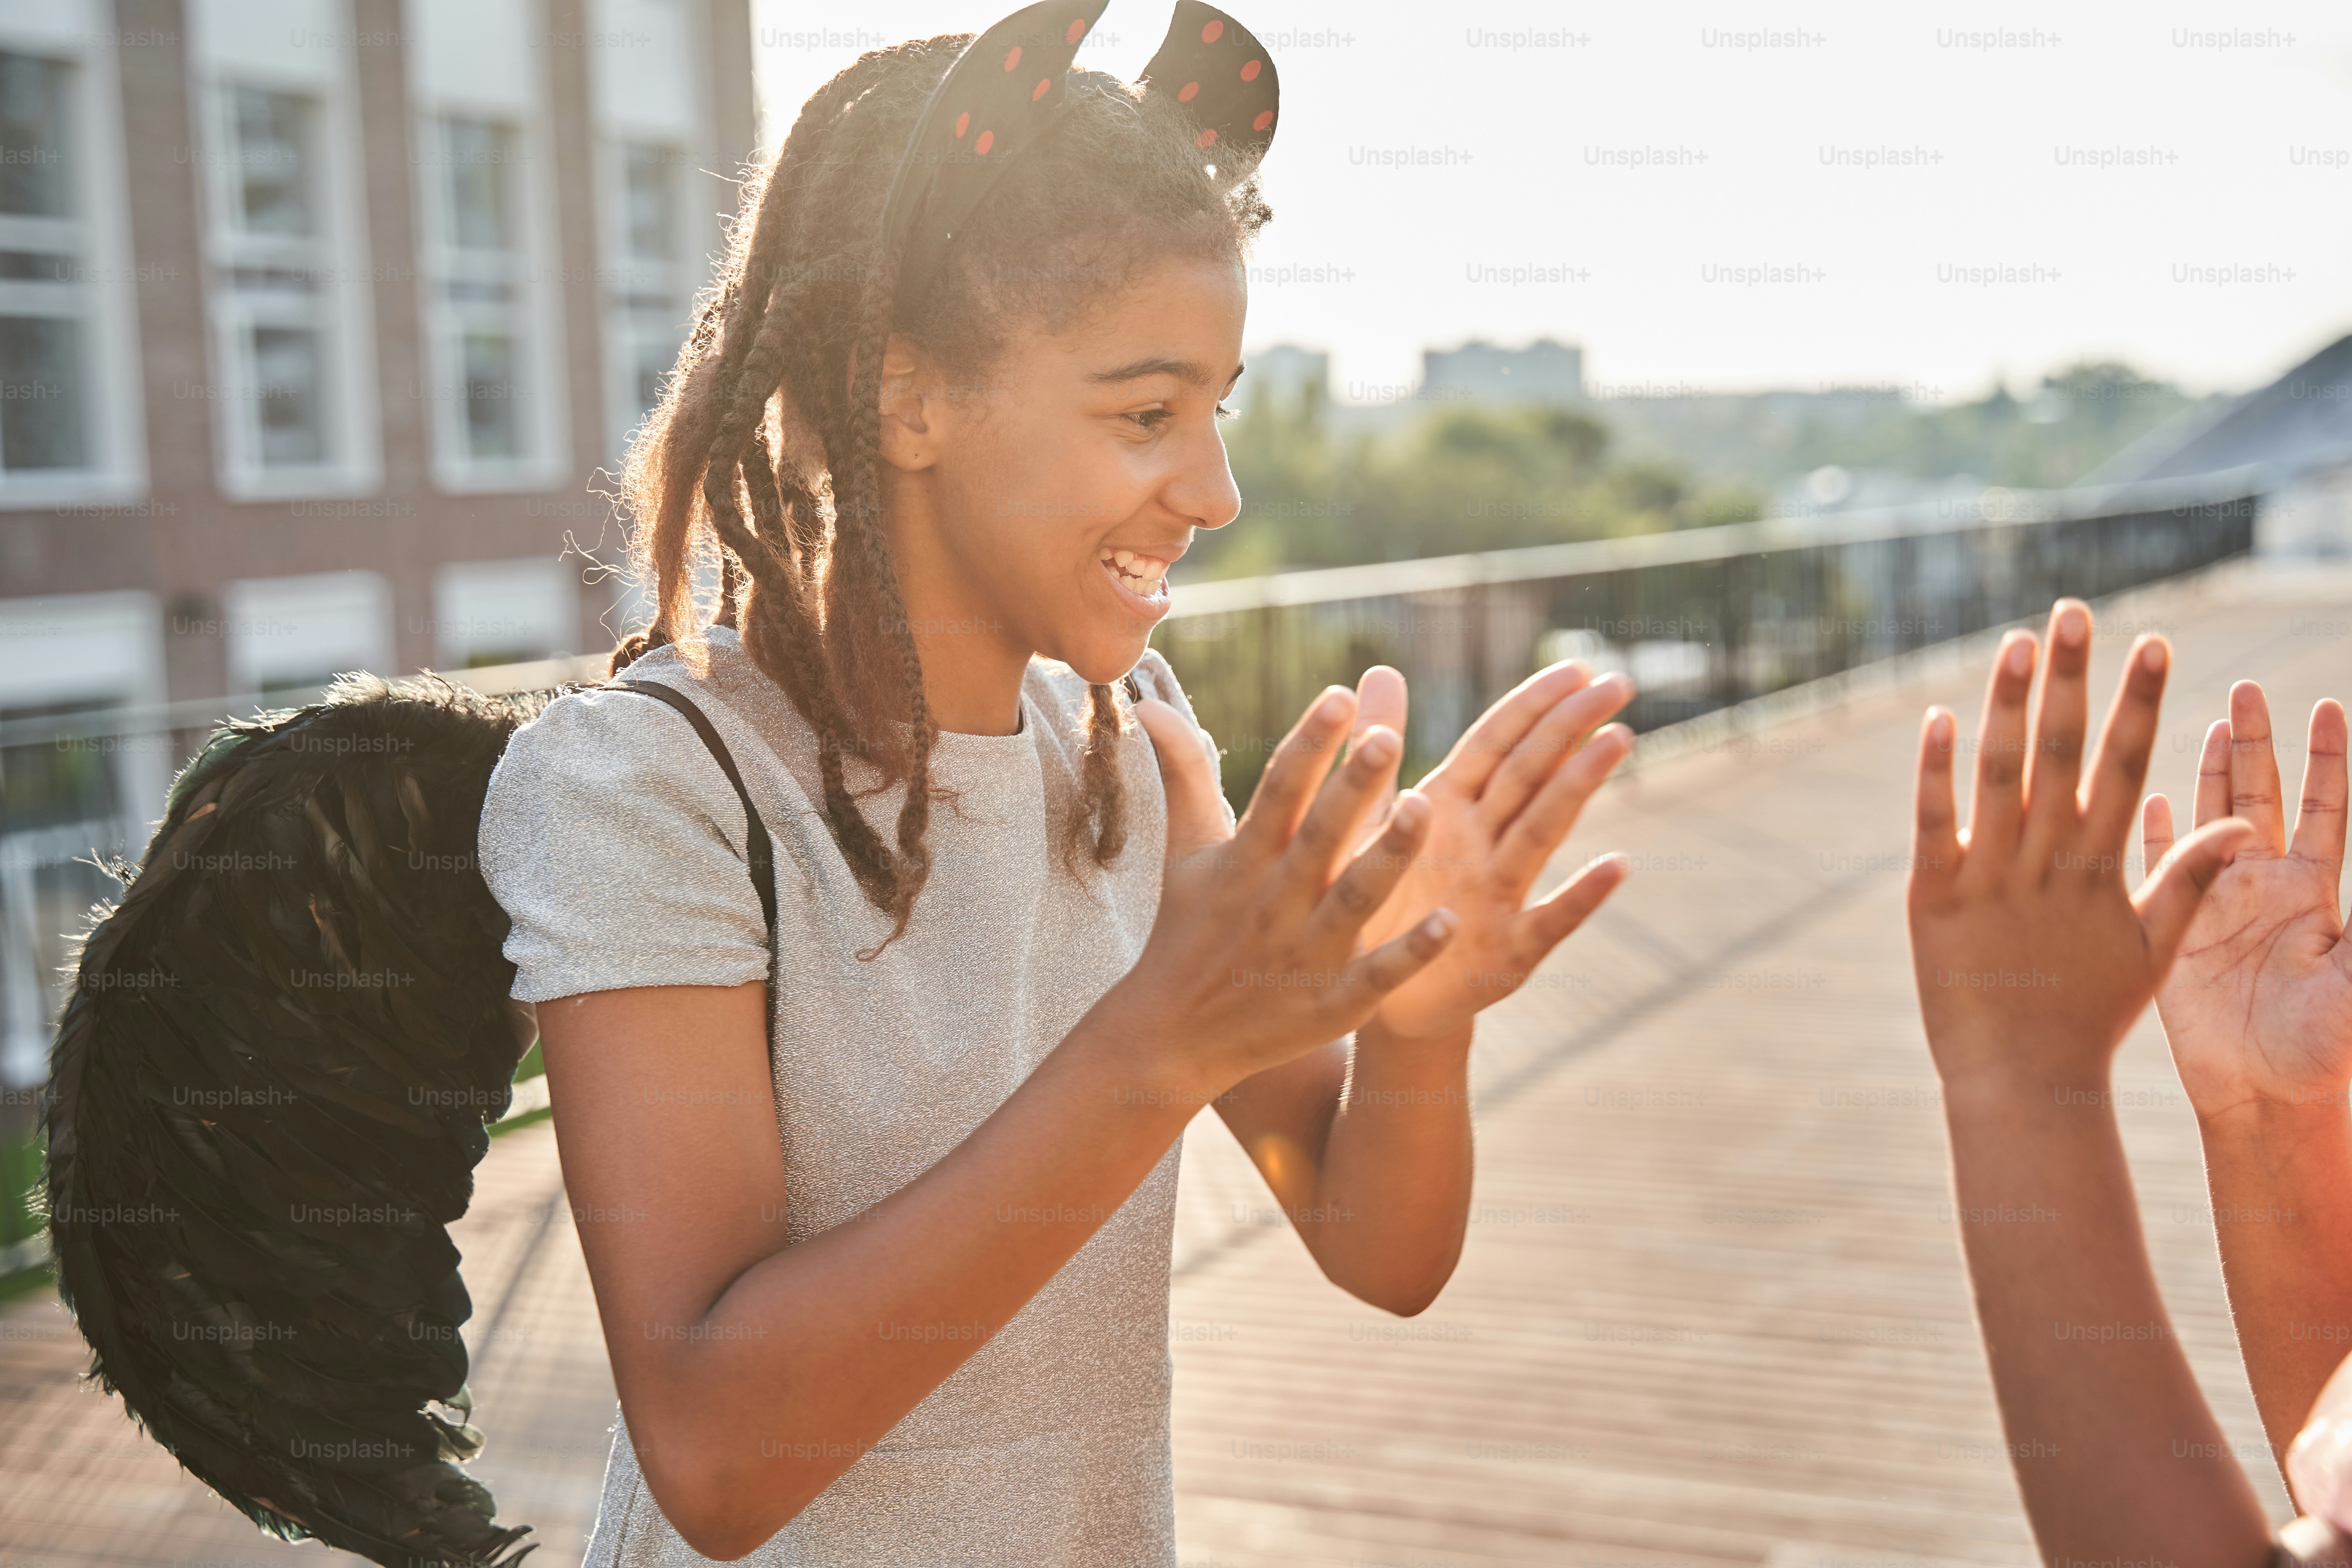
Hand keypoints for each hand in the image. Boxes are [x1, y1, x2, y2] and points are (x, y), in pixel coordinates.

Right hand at [1120, 687, 1456, 1093]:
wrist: (1172, 1038)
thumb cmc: (1188, 929)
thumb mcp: (1185, 852)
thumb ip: (1184, 774)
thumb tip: (1151, 704)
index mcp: (1245, 859)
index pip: (1279, 789)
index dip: (1310, 743)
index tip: (1341, 697)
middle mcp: (1276, 901)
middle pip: (1319, 836)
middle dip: (1352, 788)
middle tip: (1389, 736)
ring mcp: (1304, 955)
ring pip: (1355, 900)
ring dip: (1389, 857)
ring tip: (1424, 807)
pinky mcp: (1331, 1005)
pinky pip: (1376, 975)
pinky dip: (1411, 952)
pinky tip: (1448, 922)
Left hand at [1343, 660, 1634, 1041]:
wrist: (1379, 994)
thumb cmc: (1379, 897)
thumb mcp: (1371, 819)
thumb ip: (1379, 743)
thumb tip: (1380, 667)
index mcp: (1448, 809)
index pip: (1496, 744)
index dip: (1531, 705)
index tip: (1576, 667)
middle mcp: (1482, 845)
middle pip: (1528, 775)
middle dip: (1569, 727)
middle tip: (1618, 683)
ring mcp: (1500, 896)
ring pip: (1542, 831)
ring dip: (1578, 785)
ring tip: (1619, 739)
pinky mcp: (1509, 954)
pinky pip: (1549, 921)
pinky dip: (1581, 896)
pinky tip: (1616, 866)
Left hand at [1907, 601, 2253, 1091]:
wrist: (2023, 1081)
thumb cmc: (2087, 1015)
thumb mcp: (2152, 949)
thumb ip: (2189, 881)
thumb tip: (2242, 826)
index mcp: (2100, 869)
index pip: (2126, 766)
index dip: (2139, 702)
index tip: (2155, 640)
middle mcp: (2047, 864)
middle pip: (2064, 755)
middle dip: (2074, 680)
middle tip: (2076, 610)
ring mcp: (1990, 878)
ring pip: (2002, 777)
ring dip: (2011, 707)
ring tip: (2018, 641)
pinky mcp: (1935, 898)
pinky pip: (1936, 823)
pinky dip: (1936, 771)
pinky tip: (1939, 717)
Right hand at [2146, 683, 2351, 1118]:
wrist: (2264, 1095)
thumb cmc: (2322, 1050)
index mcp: (2311, 895)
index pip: (2325, 809)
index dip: (2326, 761)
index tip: (2326, 709)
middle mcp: (2263, 889)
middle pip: (2261, 798)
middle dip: (2257, 744)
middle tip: (2248, 690)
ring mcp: (2215, 907)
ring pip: (2209, 822)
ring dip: (2206, 774)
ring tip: (2204, 724)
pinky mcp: (2173, 932)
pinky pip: (2159, 871)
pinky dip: (2153, 834)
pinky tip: (2143, 797)